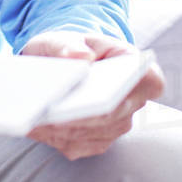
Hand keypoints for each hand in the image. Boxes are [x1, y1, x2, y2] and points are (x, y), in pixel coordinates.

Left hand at [22, 30, 163, 159]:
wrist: (62, 64)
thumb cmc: (70, 48)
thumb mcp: (66, 37)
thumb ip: (70, 44)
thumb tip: (80, 56)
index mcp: (139, 69)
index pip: (147, 83)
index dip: (123, 92)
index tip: (94, 96)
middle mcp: (133, 103)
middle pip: (111, 116)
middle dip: (80, 116)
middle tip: (52, 114)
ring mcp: (115, 126)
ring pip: (90, 134)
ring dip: (62, 130)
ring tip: (33, 119)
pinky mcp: (94, 141)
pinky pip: (75, 144)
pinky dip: (52, 137)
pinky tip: (33, 126)